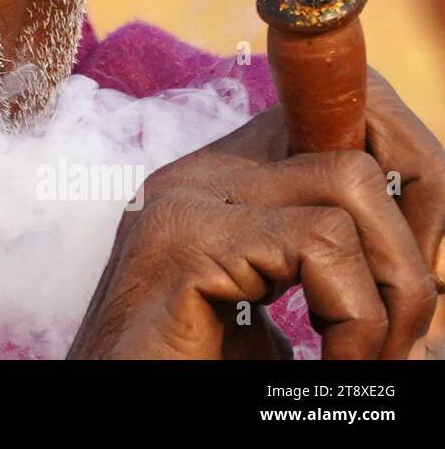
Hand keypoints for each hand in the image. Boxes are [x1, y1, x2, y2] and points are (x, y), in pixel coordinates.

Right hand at [68, 70, 443, 358]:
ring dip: (398, 287)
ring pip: (352, 179)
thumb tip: (437, 264)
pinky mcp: (183, 241)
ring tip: (373, 358)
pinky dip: (359, 319)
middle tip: (418, 326)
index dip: (414, 166)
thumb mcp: (281, 319)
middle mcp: (201, 174)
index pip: (339, 108)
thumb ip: (334, 273)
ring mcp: (185, 199)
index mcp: (225, 182)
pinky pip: (321, 244)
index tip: (432, 271)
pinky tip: (332, 367)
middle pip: (356, 126)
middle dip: (425, 222)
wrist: (110, 413)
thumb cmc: (193, 373)